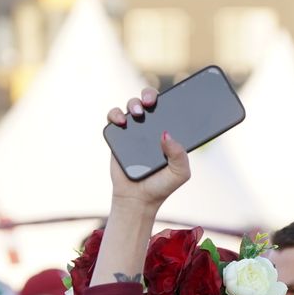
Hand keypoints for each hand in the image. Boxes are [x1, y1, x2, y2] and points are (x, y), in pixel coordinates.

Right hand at [105, 89, 190, 209]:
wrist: (137, 200)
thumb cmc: (161, 186)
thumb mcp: (179, 173)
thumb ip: (179, 155)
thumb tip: (166, 133)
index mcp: (168, 133)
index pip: (169, 108)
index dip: (171, 98)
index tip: (172, 96)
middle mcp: (150, 128)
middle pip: (149, 101)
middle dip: (149, 95)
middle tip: (151, 103)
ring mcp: (133, 131)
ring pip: (131, 106)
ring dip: (134, 103)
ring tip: (138, 114)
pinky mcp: (117, 137)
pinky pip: (113, 118)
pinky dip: (115, 115)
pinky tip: (122, 122)